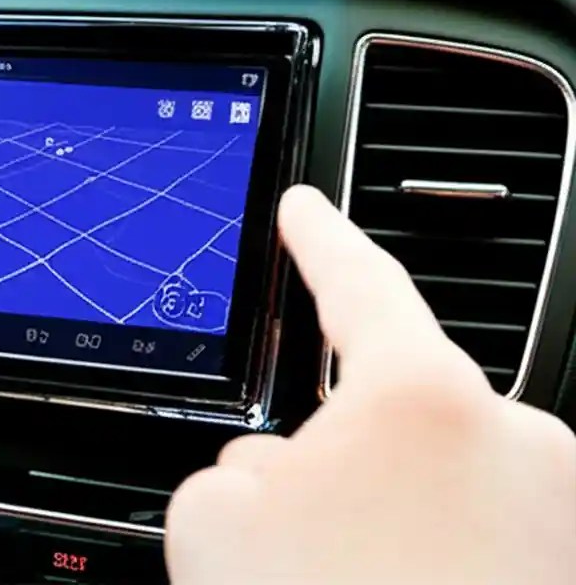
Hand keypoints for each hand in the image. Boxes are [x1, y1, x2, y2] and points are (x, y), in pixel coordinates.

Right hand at [166, 185, 575, 584]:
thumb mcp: (214, 518)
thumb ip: (240, 459)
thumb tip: (282, 472)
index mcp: (422, 398)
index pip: (360, 281)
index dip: (319, 238)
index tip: (304, 207)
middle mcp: (513, 441)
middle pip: (386, 410)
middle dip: (331, 456)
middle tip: (290, 530)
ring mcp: (556, 512)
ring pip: (424, 481)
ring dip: (377, 515)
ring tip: (339, 577)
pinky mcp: (562, 566)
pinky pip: (471, 535)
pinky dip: (421, 558)